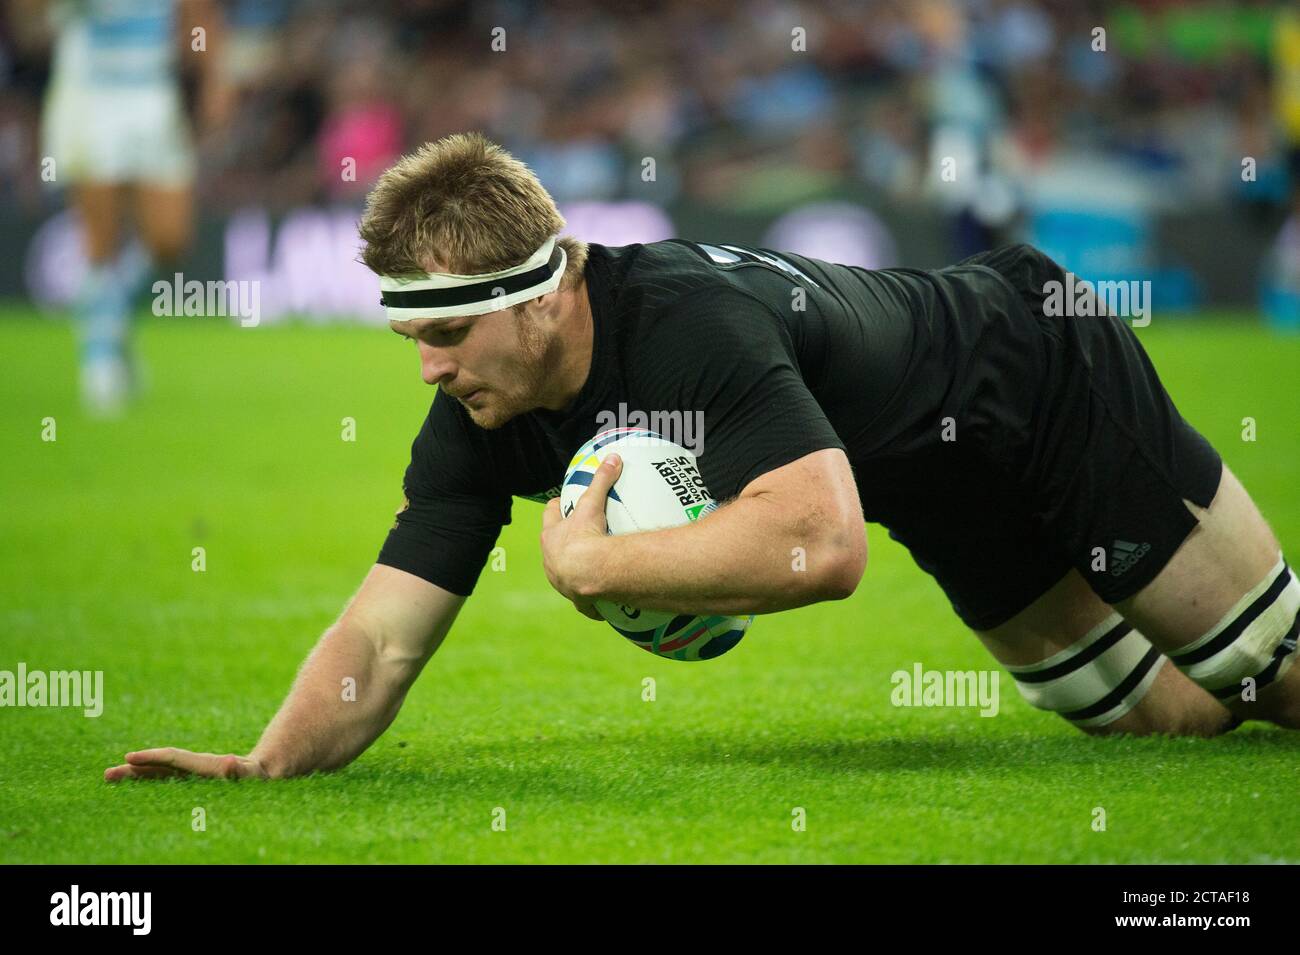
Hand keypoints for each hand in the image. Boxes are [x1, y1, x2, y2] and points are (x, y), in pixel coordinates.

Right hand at [104, 747, 268, 781]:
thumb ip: (238, 771)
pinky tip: (133, 783)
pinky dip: (148, 778)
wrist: (265, 772)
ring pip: (160, 773)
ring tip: (112, 777)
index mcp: (204, 766)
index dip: (152, 758)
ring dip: (137, 775)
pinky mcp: (193, 782)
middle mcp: (195, 768)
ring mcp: (193, 775)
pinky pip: (167, 780)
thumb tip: (227, 764)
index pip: (174, 759)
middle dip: (134, 770)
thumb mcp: (251, 775)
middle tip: (107, 774)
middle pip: (161, 767)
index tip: (129, 757)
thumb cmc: (257, 777)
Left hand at [541, 453, 622, 620]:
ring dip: (574, 571)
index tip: (565, 504)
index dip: (557, 509)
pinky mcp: (577, 600)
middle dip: (564, 542)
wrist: (588, 574)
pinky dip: (590, 602)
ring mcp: (562, 582)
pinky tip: (600, 605)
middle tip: (581, 536)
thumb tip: (613, 457)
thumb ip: (602, 480)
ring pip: (564, 574)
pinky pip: (583, 603)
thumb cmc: (585, 538)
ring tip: (590, 569)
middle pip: (554, 546)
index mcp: (551, 537)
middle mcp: (551, 561)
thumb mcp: (593, 505)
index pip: (550, 517)